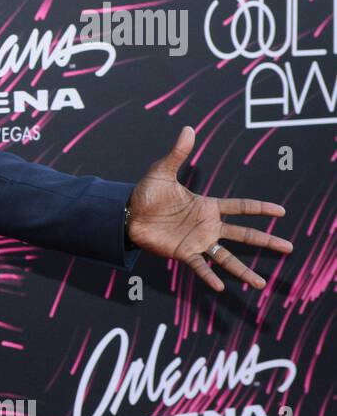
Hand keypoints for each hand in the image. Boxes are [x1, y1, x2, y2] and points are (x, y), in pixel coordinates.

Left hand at [126, 126, 292, 291]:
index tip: (281, 212)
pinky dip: (209, 276)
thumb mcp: (162, 171)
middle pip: (244, 234)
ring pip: (226, 257)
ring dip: (243, 270)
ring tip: (260, 284)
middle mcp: (207, 226)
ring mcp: (197, 241)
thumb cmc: (146, 193)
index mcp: (207, 206)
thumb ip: (178, 153)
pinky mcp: (182, 253)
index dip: (260, 208)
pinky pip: (199, 266)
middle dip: (266, 241)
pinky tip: (220, 287)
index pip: (241, 207)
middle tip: (289, 248)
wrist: (126, 213)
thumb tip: (189, 128)